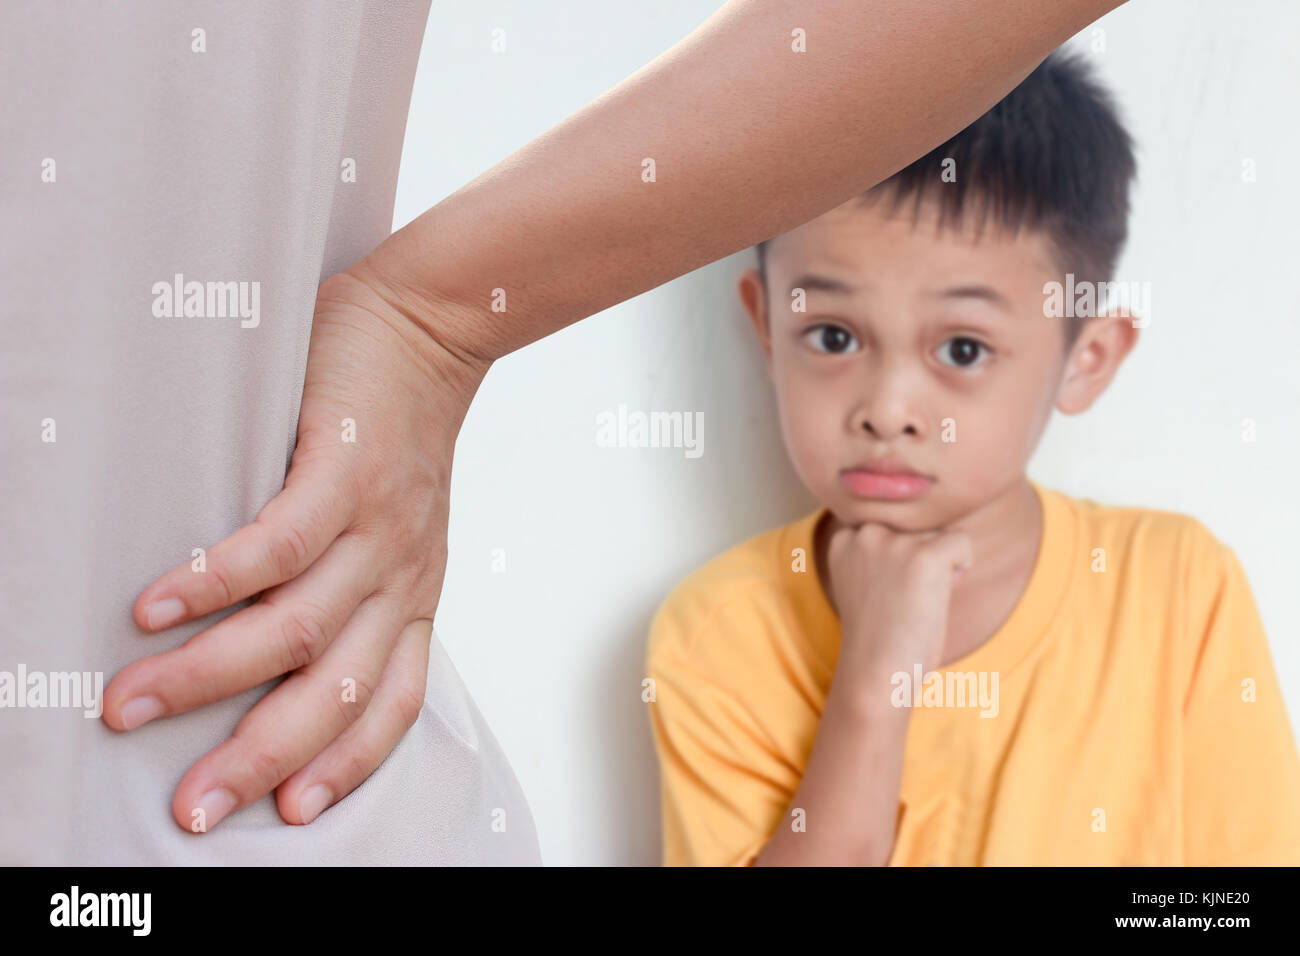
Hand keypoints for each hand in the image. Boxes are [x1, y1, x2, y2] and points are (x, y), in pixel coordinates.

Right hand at [101, 268, 487, 832]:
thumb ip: (361, 590)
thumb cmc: (399, 436)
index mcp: (413, 598)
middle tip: (190, 804)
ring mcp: (377, 526)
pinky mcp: (344, 470)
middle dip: (258, 757)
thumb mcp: (403, 532)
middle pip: (335, 691)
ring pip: (296, 628)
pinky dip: (216, 580)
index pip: (390, 705)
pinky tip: (156, 605)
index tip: (288, 815)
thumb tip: (273, 649)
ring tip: (131, 704)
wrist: (432, 331)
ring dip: (208, 675)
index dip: (343, 767)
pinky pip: (280, 543)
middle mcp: (401, 576)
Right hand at [825, 521, 972, 692]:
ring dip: (939, 564)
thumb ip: (880, 550)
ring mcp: (894, 542)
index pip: (891, 524)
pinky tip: (938, 595)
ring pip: (938, 534)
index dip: (899, 557)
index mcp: (845, 537)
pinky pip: (962, 542)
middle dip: (920, 556)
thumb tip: (929, 527)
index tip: (885, 591)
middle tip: (903, 598)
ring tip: (917, 601)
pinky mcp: (925, 557)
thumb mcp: (865, 580)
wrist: (875, 671)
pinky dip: (961, 566)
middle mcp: (865, 532)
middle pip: (916, 527)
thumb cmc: (877, 634)